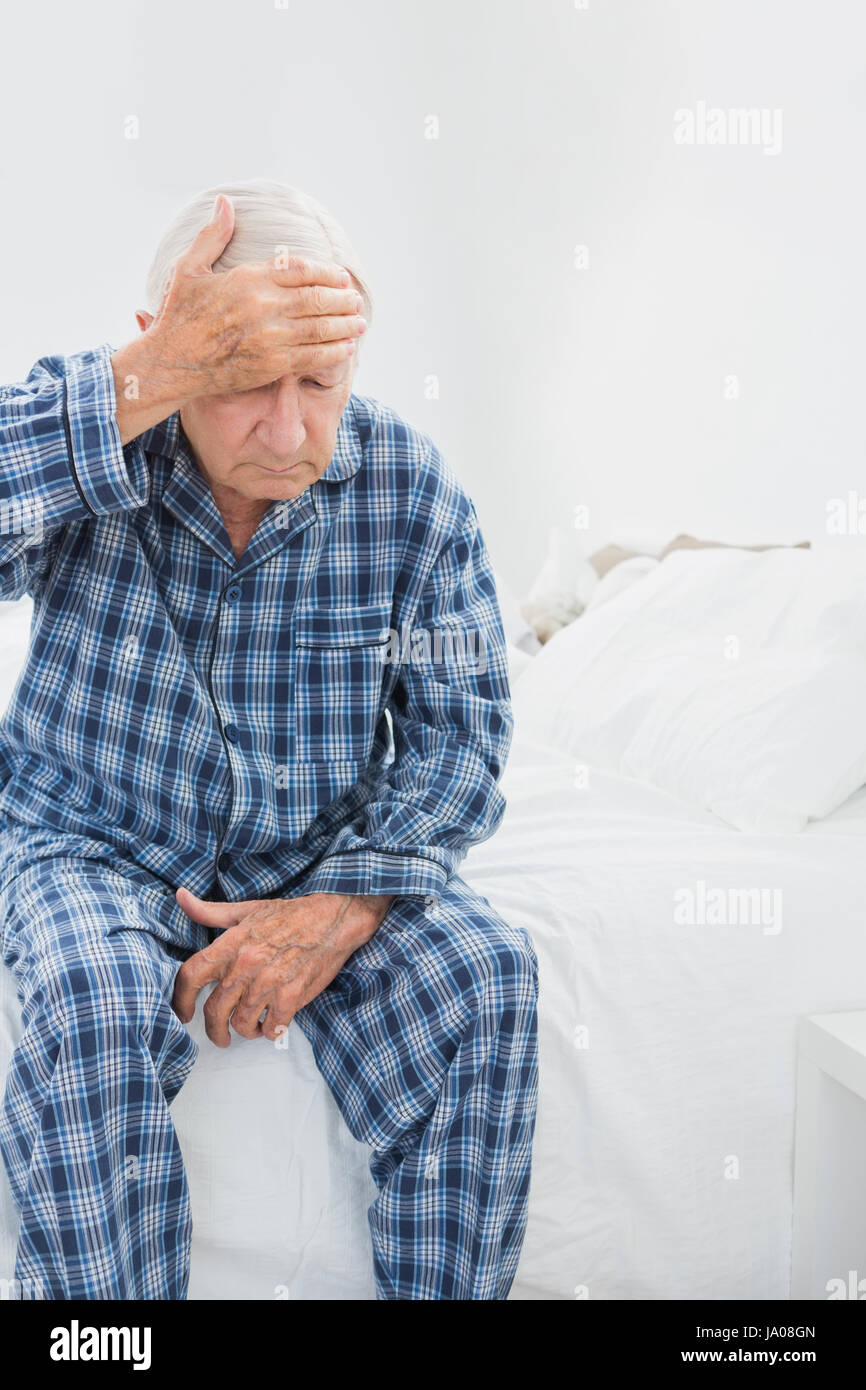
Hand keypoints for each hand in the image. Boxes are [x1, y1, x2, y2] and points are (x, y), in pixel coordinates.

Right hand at [111, 193, 366, 441]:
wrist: (171, 364)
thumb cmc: (178, 316)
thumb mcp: (188, 268)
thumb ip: (213, 236)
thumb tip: (225, 202)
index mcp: (248, 278)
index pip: (300, 268)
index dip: (326, 272)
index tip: (341, 276)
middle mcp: (264, 306)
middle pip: (317, 298)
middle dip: (342, 299)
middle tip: (357, 300)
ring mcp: (271, 337)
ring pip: (320, 328)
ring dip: (345, 326)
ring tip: (360, 323)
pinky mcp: (272, 364)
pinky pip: (313, 356)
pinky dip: (334, 352)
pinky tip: (346, 349)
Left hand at [172, 888, 393, 1047]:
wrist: (334, 918)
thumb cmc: (291, 915)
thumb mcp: (247, 909)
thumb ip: (211, 911)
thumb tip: (180, 898)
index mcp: (232, 943)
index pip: (191, 974)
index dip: (179, 999)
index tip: (182, 1013)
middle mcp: (246, 964)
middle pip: (214, 1010)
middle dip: (213, 1029)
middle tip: (219, 1035)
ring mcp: (269, 982)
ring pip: (241, 1023)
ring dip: (244, 1031)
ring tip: (250, 1028)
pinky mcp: (292, 996)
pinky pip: (271, 1028)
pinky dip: (270, 1031)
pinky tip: (273, 1025)